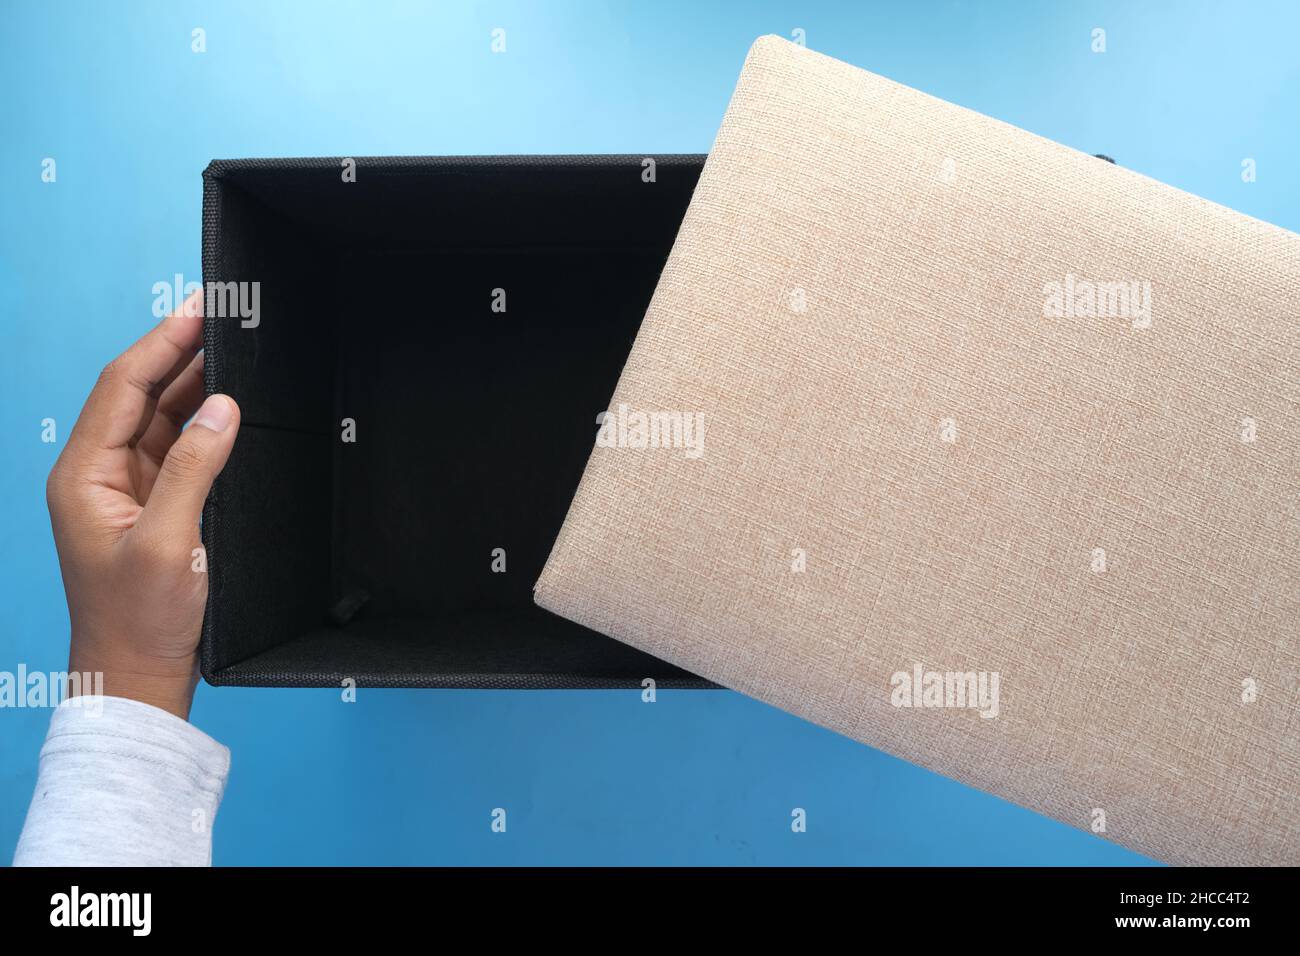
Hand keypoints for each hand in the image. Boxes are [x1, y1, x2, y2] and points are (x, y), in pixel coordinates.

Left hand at [46, 290, 240, 718]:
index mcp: (83, 475)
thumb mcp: (168, 542)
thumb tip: (221, 407)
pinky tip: (228, 402)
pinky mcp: (151, 504)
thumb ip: (192, 469)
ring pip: (158, 416)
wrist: (136, 676)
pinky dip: (201, 421)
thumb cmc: (138, 620)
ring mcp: (124, 488)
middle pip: (138, 393)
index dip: (161, 343)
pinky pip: (175, 447)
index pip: (122, 388)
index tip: (199, 311)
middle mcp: (97, 473)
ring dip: (192, 382)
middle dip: (178, 351)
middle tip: (224, 315)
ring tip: (232, 346)